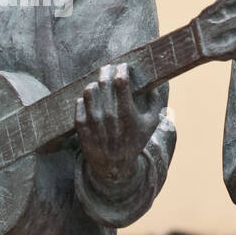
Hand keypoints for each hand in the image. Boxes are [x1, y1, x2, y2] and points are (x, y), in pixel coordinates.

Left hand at [75, 63, 159, 184]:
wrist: (113, 167)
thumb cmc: (134, 143)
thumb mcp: (150, 124)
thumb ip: (155, 102)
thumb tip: (155, 84)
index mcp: (126, 112)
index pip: (121, 81)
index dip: (121, 69)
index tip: (123, 67)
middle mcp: (108, 115)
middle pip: (104, 82)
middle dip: (107, 70)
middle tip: (109, 68)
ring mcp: (93, 120)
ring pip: (89, 90)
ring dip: (95, 84)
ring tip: (99, 85)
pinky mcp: (81, 126)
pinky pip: (79, 103)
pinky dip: (85, 99)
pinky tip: (91, 100)